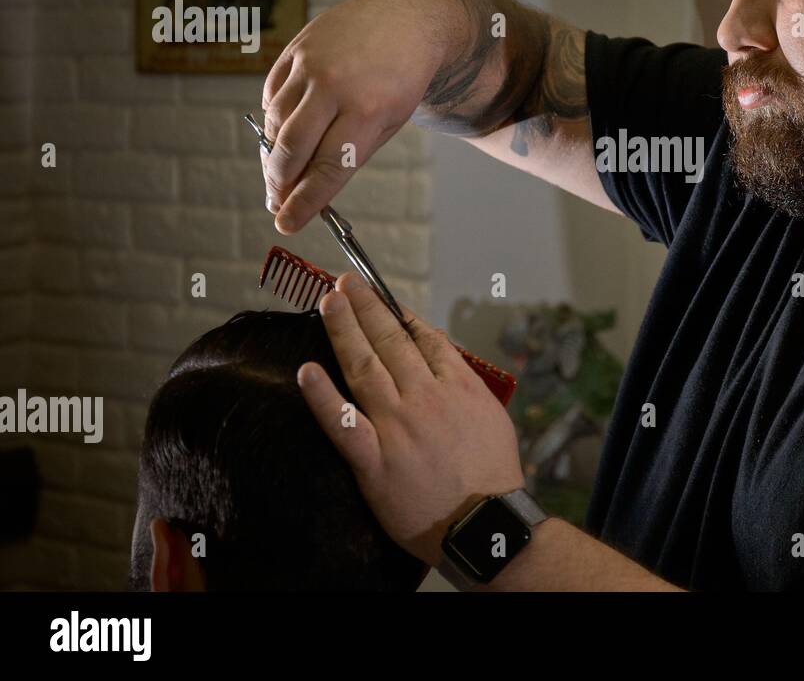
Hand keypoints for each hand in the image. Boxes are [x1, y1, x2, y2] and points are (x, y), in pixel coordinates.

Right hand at [261, 0, 465, 233]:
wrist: (407, 17)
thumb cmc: (401, 77)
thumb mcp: (389, 121)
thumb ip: (350, 151)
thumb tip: (310, 186)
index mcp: (368, 109)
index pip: (329, 166)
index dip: (305, 200)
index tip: (288, 222)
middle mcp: (334, 85)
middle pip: (292, 148)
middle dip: (280, 184)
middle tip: (277, 203)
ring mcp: (310, 64)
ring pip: (275, 123)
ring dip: (273, 155)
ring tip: (279, 174)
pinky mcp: (295, 49)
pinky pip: (272, 95)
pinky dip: (273, 119)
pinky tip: (281, 134)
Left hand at [297, 272, 524, 567]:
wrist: (484, 524)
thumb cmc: (493, 475)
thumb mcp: (493, 417)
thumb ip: (466, 386)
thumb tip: (443, 360)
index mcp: (458, 386)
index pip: (424, 338)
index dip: (399, 314)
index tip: (381, 297)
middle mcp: (425, 398)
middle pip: (390, 342)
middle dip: (367, 307)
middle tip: (346, 283)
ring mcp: (397, 427)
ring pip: (365, 368)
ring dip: (345, 330)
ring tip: (329, 302)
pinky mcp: (374, 460)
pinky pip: (343, 424)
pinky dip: (323, 397)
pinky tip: (307, 372)